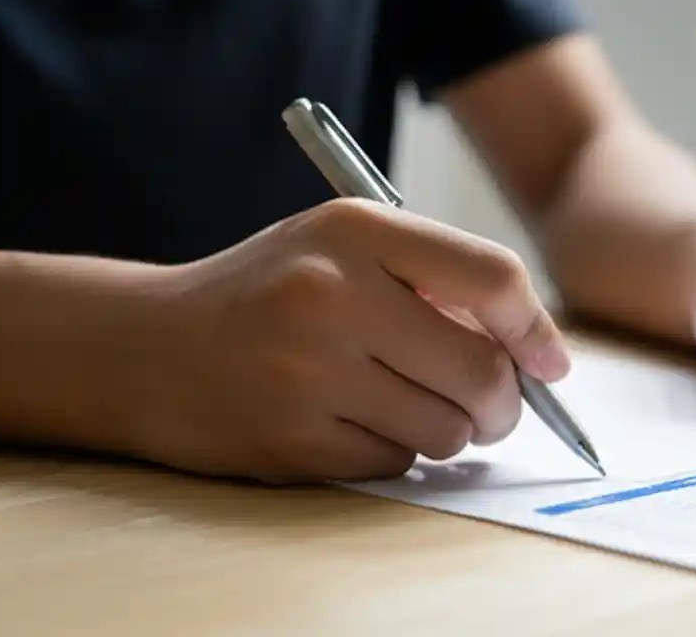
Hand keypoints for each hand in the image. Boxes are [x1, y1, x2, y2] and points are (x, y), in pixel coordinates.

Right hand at [127, 198, 569, 482]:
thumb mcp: (340, 247)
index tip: (552, 363)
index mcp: (354, 232)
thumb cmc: (267, 293)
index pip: (491, 277)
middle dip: (505, 403)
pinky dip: (393, 452)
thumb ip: (432, 279)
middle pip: (482, 371)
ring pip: (445, 430)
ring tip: (407, 406)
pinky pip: (393, 463)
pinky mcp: (289, 439)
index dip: (537, 328)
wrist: (143, 347)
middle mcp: (331, 295)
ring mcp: (307, 372)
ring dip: (447, 431)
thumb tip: (536, 350)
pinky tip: (353, 424)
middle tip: (494, 409)